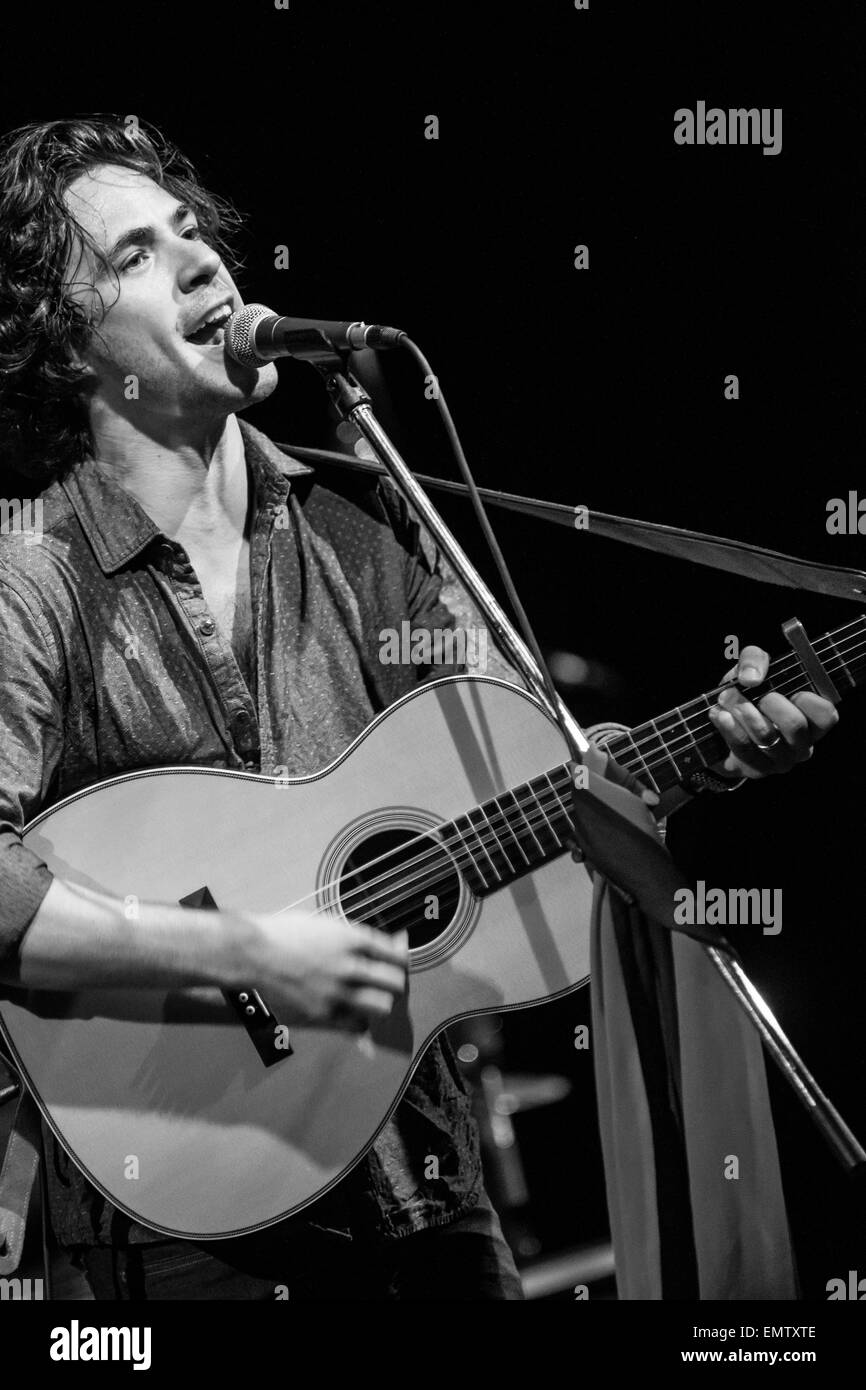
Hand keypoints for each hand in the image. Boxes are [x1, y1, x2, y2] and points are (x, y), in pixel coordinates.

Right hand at [243, 912, 408, 1031]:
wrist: (253, 954)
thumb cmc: (285, 934)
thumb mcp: (326, 924)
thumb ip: (354, 937)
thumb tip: (383, 946)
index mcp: (352, 939)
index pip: (396, 954)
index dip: (401, 955)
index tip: (397, 957)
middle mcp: (350, 967)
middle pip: (396, 983)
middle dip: (394, 979)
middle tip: (386, 978)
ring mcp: (338, 993)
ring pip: (383, 1007)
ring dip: (381, 1000)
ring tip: (372, 996)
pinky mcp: (323, 1014)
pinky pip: (357, 1025)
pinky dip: (360, 1020)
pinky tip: (354, 1013)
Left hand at [708, 643, 839, 779]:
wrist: (722, 725)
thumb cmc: (749, 694)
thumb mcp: (752, 669)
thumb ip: (755, 659)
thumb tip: (752, 678)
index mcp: (812, 720)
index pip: (826, 715)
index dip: (808, 700)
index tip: (787, 689)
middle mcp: (802, 744)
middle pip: (795, 725)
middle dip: (769, 703)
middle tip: (750, 692)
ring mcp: (781, 761)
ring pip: (767, 738)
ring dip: (743, 713)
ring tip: (726, 698)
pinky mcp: (757, 770)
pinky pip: (745, 750)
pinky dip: (729, 728)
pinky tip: (719, 714)